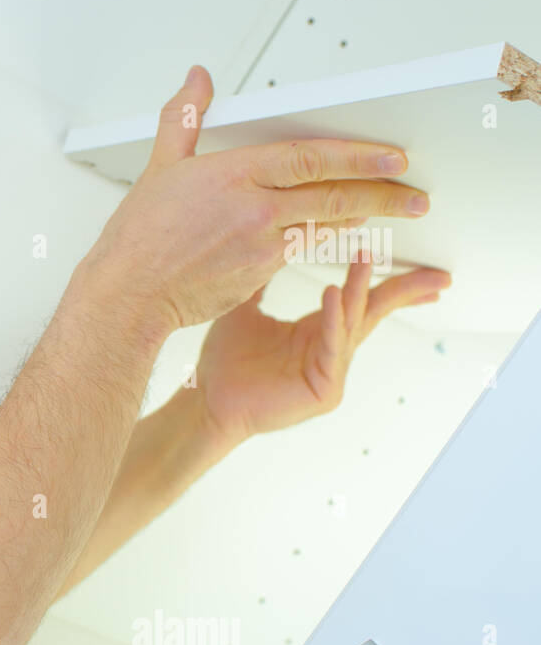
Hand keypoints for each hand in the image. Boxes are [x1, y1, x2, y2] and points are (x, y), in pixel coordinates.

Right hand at [85, 65, 430, 332]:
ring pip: (325, 226)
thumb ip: (184, 117)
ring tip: (390, 212)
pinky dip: (329, 242)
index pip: (311, 157)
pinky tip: (343, 238)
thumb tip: (197, 79)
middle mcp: (255, 209)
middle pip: (333, 194)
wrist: (128, 295)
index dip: (358, 155)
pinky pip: (304, 253)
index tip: (391, 156)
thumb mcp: (160, 165)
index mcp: (234, 174)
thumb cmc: (139, 238)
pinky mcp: (258, 275)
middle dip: (382, 192)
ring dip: (363, 219)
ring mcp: (260, 246)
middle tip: (413, 192)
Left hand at [191, 247, 452, 445]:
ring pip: (350, 322)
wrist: (207, 401)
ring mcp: (329, 371)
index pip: (363, 301)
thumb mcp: (245, 310)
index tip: (424, 267)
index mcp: (317, 331)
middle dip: (405, 291)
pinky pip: (331, 346)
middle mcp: (329, 349)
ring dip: (358, 289)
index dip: (391, 283)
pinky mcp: (322, 389)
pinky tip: (333, 292)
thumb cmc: (225, 362)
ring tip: (364, 256)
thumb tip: (267, 243)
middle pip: (373, 312)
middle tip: (437, 273)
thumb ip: (261, 278)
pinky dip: (332, 319)